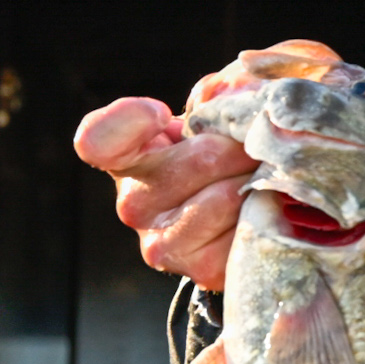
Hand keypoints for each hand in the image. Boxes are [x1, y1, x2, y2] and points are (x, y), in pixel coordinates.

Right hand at [73, 95, 257, 291]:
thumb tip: (230, 94)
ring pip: (227, 196)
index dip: (131, 120)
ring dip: (259, 180)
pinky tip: (264, 208)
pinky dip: (267, 212)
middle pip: (202, 158)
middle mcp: (133, 204)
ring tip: (262, 178)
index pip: (97, 141)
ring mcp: (162, 244)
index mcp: (123, 160)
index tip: (161, 113)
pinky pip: (246, 229)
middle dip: (243, 147)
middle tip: (257, 148)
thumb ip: (210, 98)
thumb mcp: (203, 122)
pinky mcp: (201, 269)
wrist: (231, 227)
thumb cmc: (213, 163)